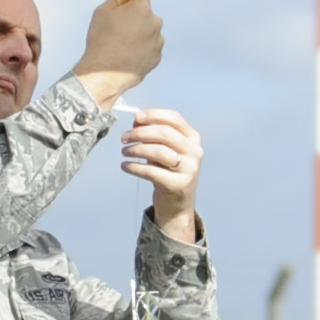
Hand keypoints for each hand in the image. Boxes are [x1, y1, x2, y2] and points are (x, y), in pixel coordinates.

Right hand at [73, 0, 163, 110]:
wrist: (105, 73)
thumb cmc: (102, 41)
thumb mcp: (101, 12)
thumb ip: (115, 0)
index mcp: (142, 9)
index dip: (129, 2)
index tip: (121, 10)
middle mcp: (155, 23)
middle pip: (147, 15)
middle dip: (136, 19)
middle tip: (120, 30)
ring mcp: (158, 42)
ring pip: (150, 32)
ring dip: (140, 35)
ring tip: (123, 46)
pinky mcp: (157, 57)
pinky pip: (150, 48)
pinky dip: (142, 50)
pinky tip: (128, 55)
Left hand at [121, 109, 201, 240]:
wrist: (177, 205)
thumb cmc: (167, 172)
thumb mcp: (163, 150)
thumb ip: (153, 134)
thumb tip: (136, 120)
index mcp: (193, 138)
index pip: (174, 118)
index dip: (154, 115)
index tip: (136, 117)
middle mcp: (195, 152)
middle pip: (165, 133)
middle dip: (140, 133)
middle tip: (124, 138)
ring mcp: (189, 169)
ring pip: (158, 151)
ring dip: (136, 149)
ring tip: (124, 152)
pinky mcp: (179, 185)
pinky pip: (152, 172)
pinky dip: (135, 167)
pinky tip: (125, 166)